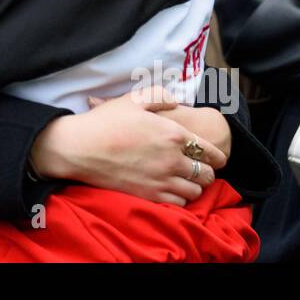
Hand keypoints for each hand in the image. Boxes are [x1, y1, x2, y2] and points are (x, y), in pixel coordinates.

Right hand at [29, 86, 228, 205]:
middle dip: (208, 171)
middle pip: (206, 174)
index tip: (218, 158)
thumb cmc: (105, 121)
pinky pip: (179, 203)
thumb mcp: (134, 99)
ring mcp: (162, 180)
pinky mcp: (150, 196)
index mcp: (173, 134)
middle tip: (201, 169)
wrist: (80, 147)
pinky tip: (173, 190)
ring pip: (196, 191)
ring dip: (195, 186)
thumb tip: (177, 101)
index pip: (210, 150)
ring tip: (187, 181)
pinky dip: (181, 198)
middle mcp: (173, 159)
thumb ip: (161, 96)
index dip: (218, 156)